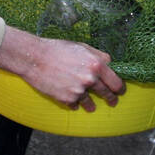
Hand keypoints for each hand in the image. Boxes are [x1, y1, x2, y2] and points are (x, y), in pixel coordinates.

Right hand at [0, 28, 125, 110]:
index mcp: (96, 64)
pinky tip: (73, 103)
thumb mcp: (82, 46)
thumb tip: (110, 62)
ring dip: (91, 105)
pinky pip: (75, 105)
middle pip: (106, 93)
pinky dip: (74, 104)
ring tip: (91, 107)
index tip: (120, 90)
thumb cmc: (57, 49)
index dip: (120, 87)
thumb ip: (98, 55)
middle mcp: (90, 79)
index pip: (115, 81)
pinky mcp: (67, 99)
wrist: (34, 58)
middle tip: (113, 101)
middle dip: (111, 98)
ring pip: (90, 102)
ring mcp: (79, 90)